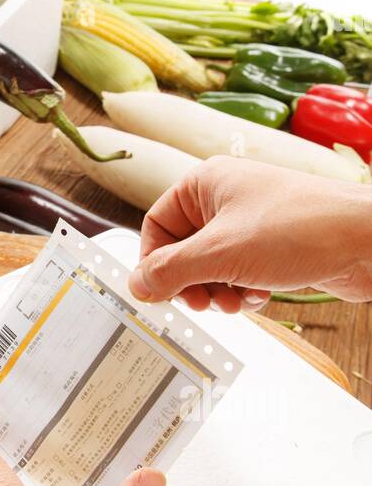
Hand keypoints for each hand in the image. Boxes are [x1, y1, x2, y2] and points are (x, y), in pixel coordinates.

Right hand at [127, 156, 371, 312]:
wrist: (365, 241)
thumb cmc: (301, 228)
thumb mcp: (221, 254)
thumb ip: (171, 271)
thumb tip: (137, 285)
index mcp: (205, 184)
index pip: (157, 225)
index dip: (155, 262)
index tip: (161, 292)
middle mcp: (225, 199)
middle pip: (183, 250)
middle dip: (192, 282)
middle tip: (201, 302)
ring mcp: (250, 223)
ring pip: (212, 266)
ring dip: (218, 291)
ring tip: (236, 298)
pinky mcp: (272, 246)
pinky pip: (238, 273)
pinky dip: (243, 290)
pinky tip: (260, 294)